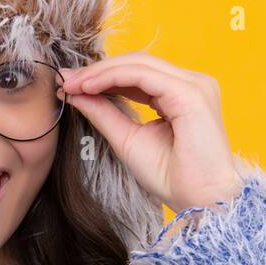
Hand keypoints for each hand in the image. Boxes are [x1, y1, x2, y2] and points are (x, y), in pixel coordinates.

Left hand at [60, 52, 243, 214]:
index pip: (136, 73)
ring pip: (139, 64)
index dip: (102, 76)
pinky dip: (113, 77)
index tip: (69, 84)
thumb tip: (75, 93)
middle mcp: (191, 84)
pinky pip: (144, 76)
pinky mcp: (191, 94)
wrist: (200, 202)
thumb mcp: (127, 139)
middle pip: (137, 63)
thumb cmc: (171, 178)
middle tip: (65, 81)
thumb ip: (104, 114)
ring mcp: (194, 86)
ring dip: (101, 72)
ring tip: (73, 84)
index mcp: (180, 95)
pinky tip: (90, 87)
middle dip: (97, 70)